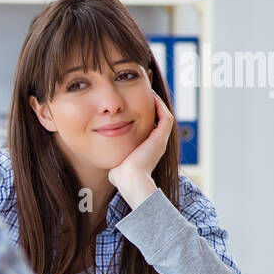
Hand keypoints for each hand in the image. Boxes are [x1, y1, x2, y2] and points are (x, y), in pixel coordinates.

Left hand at [106, 90, 172, 208]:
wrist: (130, 180)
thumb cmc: (120, 176)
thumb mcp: (117, 164)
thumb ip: (113, 158)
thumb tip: (107, 157)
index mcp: (148, 150)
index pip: (150, 130)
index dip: (145, 118)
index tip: (134, 107)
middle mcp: (157, 144)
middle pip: (159, 121)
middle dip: (152, 108)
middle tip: (143, 95)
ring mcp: (160, 141)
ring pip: (165, 117)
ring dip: (158, 104)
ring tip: (149, 92)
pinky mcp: (160, 137)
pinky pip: (166, 117)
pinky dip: (160, 106)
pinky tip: (151, 96)